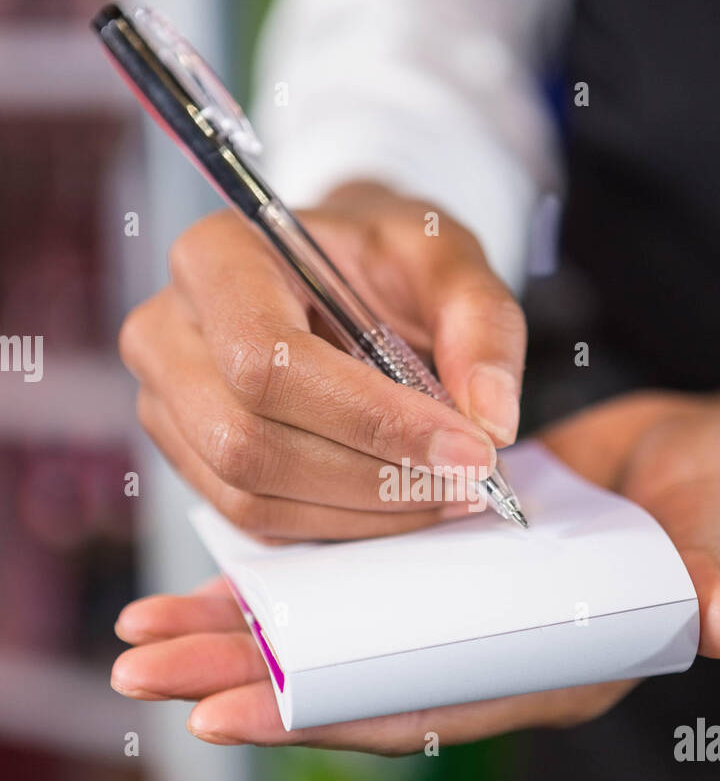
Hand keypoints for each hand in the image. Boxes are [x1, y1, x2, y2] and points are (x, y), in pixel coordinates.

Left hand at [112, 392, 719, 753]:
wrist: (692, 470)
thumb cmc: (707, 501)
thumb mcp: (709, 528)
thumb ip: (710, 574)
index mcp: (548, 673)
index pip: (424, 709)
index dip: (329, 714)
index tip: (232, 718)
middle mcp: (488, 660)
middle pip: (354, 685)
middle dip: (247, 684)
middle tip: (145, 679)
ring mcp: (457, 623)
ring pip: (334, 645)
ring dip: (238, 642)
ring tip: (142, 641)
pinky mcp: (435, 579)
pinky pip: (344, 597)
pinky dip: (276, 594)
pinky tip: (207, 590)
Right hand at [119, 183, 526, 539]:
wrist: (341, 274)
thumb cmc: (380, 257)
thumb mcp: (444, 255)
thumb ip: (480, 323)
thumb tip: (491, 420)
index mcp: (216, 258)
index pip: (269, 361)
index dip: (371, 420)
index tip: (467, 449)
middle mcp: (168, 331)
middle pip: (248, 442)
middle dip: (373, 477)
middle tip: (468, 478)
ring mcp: (166, 403)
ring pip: (251, 495)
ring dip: (363, 512)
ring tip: (447, 490)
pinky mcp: (189, 459)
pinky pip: (257, 522)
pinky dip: (342, 525)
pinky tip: (403, 500)